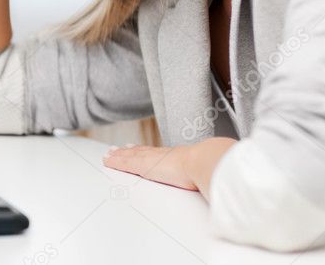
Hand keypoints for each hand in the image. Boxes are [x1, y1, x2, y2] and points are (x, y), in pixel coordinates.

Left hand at [102, 137, 237, 194]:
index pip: (157, 154)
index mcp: (175, 157)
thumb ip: (206, 172)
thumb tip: (216, 177)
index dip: (147, 151)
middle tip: (117, 150)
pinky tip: (107, 160)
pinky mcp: (144, 165)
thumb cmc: (208, 167)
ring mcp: (152, 159)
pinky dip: (116, 161)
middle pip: (141, 152)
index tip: (138, 148)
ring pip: (131, 156)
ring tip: (109, 154)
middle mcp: (162, 156)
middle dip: (129, 151)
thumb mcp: (204, 170)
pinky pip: (125, 162)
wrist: (204, 162)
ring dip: (119, 155)